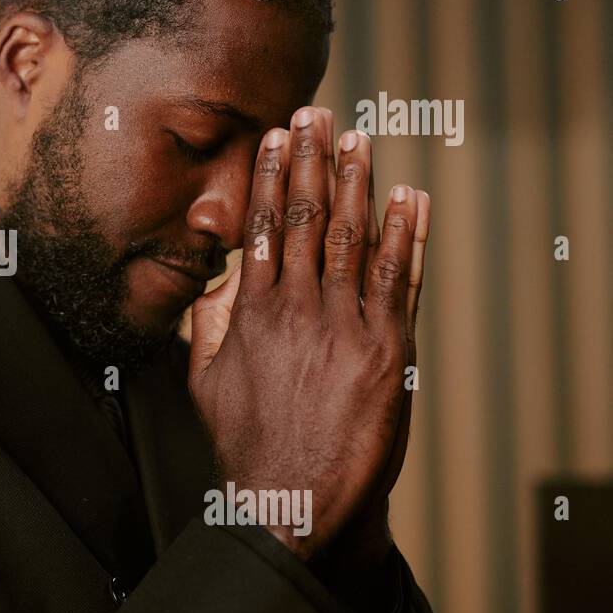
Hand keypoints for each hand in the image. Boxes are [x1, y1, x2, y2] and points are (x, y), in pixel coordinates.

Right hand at [188, 106, 429, 561]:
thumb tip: (215, 283)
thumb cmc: (246, 444)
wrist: (289, 499)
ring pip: (348, 237)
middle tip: (316, 113)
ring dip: (355, 181)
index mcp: (249, 312)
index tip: (276, 138)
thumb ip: (209, 325)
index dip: (271, 177)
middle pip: (303, 217)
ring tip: (358, 136)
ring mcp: (341, 326)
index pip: (260, 228)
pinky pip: (397, 278)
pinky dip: (405, 234)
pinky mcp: (385, 349)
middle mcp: (294, 308)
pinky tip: (408, 197)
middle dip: (311, 160)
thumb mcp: (204, 381)